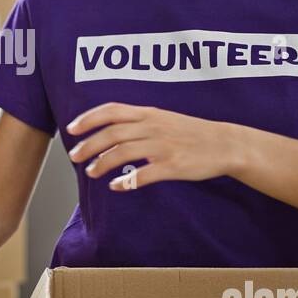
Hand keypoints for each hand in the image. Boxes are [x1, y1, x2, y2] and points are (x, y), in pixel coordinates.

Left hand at [66, 102, 242, 190]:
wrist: (225, 144)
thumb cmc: (191, 132)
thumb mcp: (163, 118)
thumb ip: (138, 121)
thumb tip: (109, 130)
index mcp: (149, 113)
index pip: (112, 110)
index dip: (89, 118)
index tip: (71, 129)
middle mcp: (153, 127)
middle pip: (112, 133)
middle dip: (89, 144)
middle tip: (74, 156)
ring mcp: (163, 146)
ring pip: (123, 152)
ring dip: (103, 163)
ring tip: (91, 172)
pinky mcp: (173, 166)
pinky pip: (143, 175)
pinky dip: (126, 181)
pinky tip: (116, 186)